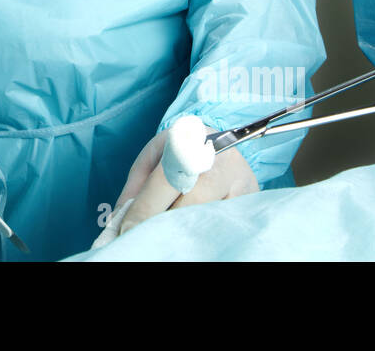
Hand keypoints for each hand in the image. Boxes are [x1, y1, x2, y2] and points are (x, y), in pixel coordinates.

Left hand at [114, 129, 257, 235]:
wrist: (222, 144)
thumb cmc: (182, 153)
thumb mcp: (154, 158)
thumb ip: (136, 185)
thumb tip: (121, 217)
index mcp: (190, 138)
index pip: (166, 179)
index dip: (145, 208)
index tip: (128, 229)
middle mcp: (220, 156)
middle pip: (190, 200)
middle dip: (163, 222)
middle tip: (143, 236)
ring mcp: (241, 179)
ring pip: (208, 215)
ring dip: (184, 229)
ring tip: (166, 235)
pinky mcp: (253, 199)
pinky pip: (225, 222)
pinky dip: (204, 231)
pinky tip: (190, 234)